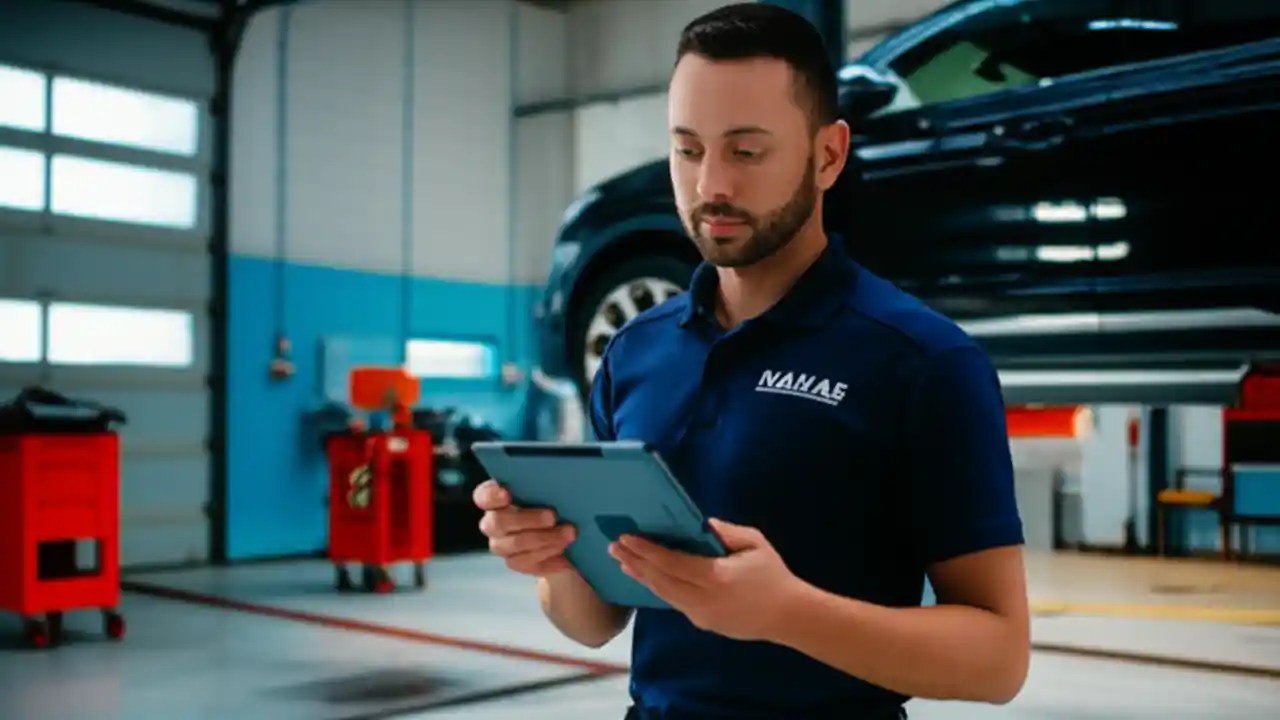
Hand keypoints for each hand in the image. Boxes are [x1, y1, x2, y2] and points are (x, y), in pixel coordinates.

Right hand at [474, 479, 576, 576]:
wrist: (562, 532)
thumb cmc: (552, 503)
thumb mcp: (547, 492)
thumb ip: (542, 487)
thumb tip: (555, 482)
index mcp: (495, 499)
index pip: (484, 496)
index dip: (492, 495)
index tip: (507, 494)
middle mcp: (493, 522)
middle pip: (499, 522)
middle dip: (528, 519)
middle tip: (553, 517)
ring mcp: (501, 544)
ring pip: (514, 544)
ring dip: (544, 539)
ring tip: (568, 534)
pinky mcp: (514, 562)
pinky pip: (526, 563)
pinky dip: (548, 557)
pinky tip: (564, 556)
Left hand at [609, 518, 803, 641]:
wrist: (789, 616)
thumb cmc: (773, 575)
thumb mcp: (754, 543)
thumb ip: (724, 531)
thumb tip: (698, 524)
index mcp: (715, 577)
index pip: (671, 563)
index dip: (646, 550)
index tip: (626, 538)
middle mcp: (703, 599)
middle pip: (660, 581)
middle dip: (635, 562)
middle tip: (614, 547)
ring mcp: (701, 615)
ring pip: (663, 594)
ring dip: (642, 577)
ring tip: (623, 562)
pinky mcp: (703, 623)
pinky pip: (675, 602)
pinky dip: (658, 588)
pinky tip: (648, 578)